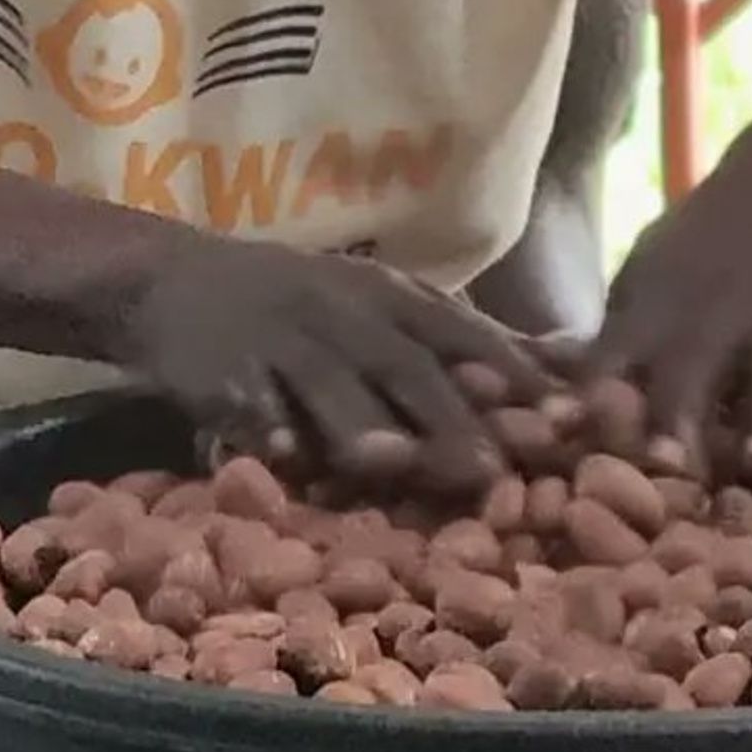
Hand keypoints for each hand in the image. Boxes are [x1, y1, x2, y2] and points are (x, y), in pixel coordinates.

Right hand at [115, 234, 544, 488]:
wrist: (176, 282)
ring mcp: (277, 336)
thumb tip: (576, 364)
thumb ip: (470, 340)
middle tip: (490, 468)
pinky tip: (281, 450)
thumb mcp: (387, 306)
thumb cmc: (307, 305)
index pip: (460, 333)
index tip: (565, 420)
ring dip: (357, 419)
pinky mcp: (218, 366)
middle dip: (446, 412)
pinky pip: (245, 398)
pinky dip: (264, 423)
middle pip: (400, 363)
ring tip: (389, 460)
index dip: (511, 376)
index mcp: (387, 295)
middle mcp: (338, 309)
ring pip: (324, 379)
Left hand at [593, 133, 751, 448]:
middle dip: (677, 412)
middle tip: (668, 462)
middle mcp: (722, 308)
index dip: (589, 387)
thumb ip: (617, 327)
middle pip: (694, 364)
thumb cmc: (708, 240)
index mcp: (663, 297)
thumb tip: (562, 387)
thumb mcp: (651, 263)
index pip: (617, 346)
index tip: (559, 426)